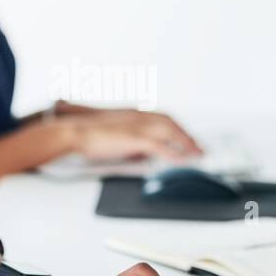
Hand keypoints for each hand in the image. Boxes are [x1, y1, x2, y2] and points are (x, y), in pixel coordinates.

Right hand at [64, 109, 202, 160]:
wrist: (75, 132)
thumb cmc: (91, 135)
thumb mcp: (116, 136)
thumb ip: (133, 141)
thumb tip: (145, 153)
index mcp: (135, 114)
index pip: (164, 118)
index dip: (179, 129)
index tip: (189, 139)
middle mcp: (140, 116)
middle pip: (171, 123)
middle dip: (187, 135)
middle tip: (200, 148)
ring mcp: (138, 126)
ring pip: (170, 132)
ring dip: (186, 143)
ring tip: (197, 155)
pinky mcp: (134, 138)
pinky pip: (159, 146)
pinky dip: (173, 153)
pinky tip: (181, 161)